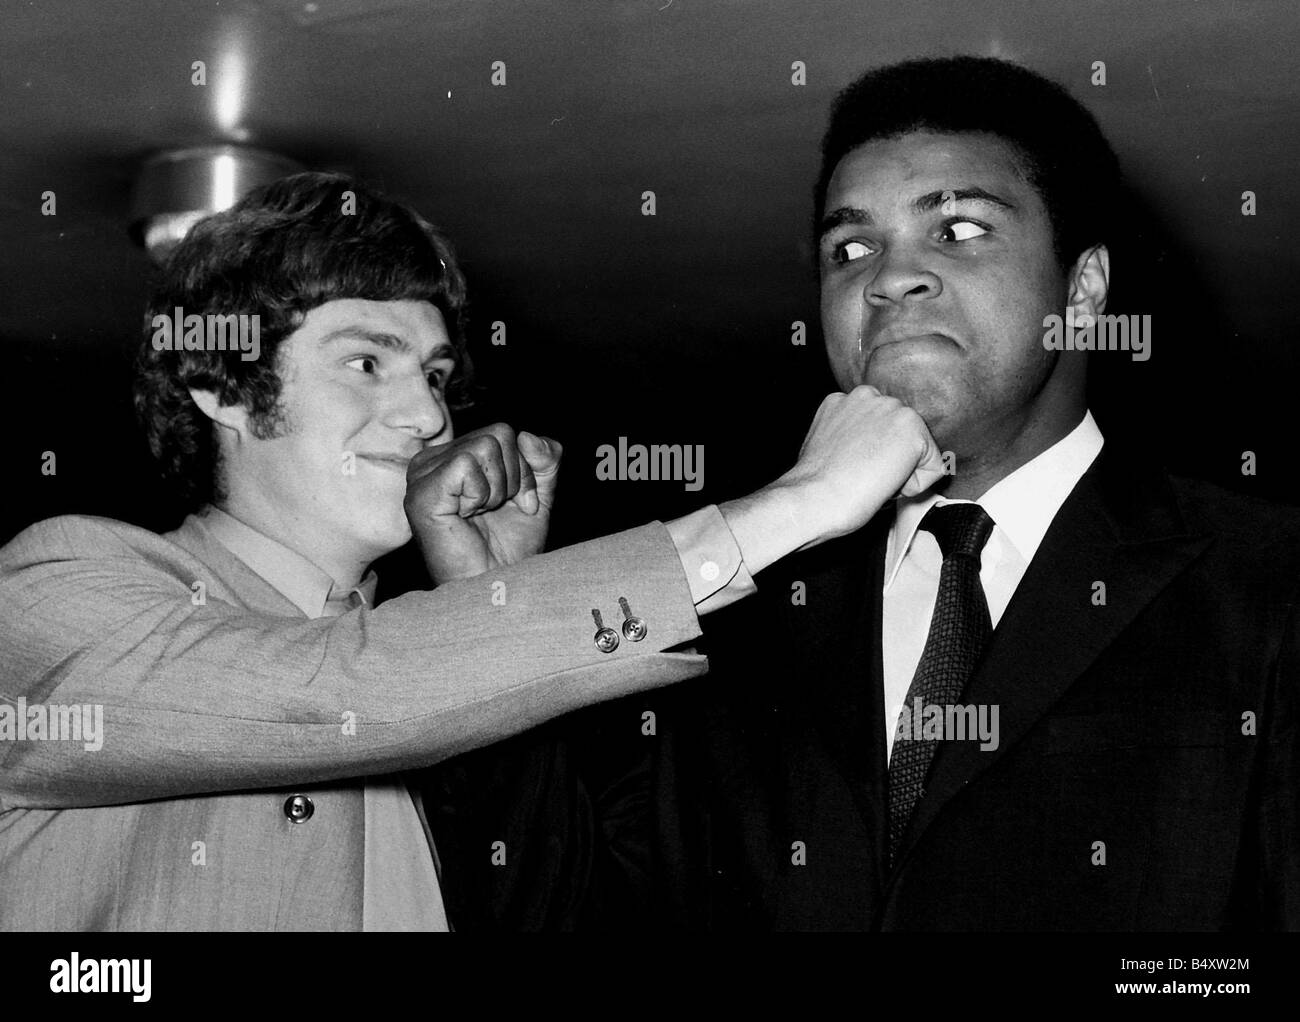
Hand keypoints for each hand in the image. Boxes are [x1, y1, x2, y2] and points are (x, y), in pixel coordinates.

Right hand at [404, 424, 562, 583]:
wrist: (497, 585)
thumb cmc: (511, 547)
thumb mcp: (539, 493)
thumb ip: (544, 459)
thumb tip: (528, 436)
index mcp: (453, 455)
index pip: (504, 431)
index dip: (524, 468)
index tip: (518, 503)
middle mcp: (432, 460)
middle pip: (498, 434)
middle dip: (513, 478)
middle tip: (497, 510)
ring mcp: (422, 475)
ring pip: (485, 446)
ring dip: (496, 489)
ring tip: (481, 515)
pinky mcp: (420, 493)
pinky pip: (466, 464)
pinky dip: (480, 494)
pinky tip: (467, 516)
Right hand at [718, 386, 943, 571]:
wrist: (814, 498)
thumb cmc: (815, 484)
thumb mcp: (830, 444)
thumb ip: (853, 436)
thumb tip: (871, 452)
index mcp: (846, 398)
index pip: (882, 427)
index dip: (873, 454)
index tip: (853, 468)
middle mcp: (871, 395)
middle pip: (903, 435)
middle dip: (891, 458)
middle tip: (863, 476)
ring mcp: (894, 410)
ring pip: (919, 449)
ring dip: (903, 470)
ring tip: (871, 479)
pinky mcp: (913, 431)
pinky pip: (934, 467)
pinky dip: (917, 484)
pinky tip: (885, 484)